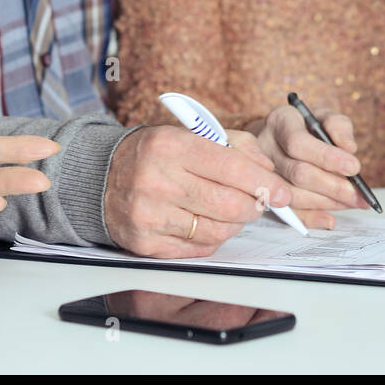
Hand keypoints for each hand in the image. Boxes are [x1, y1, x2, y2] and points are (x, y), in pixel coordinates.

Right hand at [103, 124, 293, 257]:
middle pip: (229, 205)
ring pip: (218, 232)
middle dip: (253, 206)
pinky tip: (204, 222)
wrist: (102, 177)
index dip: (265, 183)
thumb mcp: (191, 135)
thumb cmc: (156, 154)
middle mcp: (157, 180)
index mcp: (171, 146)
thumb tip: (269, 175)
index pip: (232, 168)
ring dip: (234, 224)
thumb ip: (236, 146)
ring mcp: (150, 215)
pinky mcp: (145, 243)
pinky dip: (211, 238)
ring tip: (228, 210)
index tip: (283, 193)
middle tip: (257, 203)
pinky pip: (199, 250)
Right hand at [246, 105, 365, 229]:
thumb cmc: (307, 127)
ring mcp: (262, 173)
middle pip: (297, 172)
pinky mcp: (266, 194)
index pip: (298, 142)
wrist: (281, 138)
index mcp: (280, 122)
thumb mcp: (324, 117)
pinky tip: (330, 218)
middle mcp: (265, 147)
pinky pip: (288, 212)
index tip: (354, 167)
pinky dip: (311, 218)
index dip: (327, 157)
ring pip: (293, 195)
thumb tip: (348, 148)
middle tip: (358, 194)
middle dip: (332, 186)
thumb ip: (338, 126)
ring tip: (351, 202)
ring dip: (326, 202)